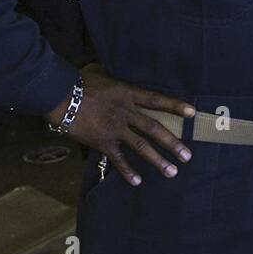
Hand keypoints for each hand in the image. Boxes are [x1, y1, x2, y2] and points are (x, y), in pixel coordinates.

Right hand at [44, 63, 194, 186]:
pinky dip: (127, 171)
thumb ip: (113, 78)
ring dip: (158, 160)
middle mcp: (126, 112)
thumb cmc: (78, 81)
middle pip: (155, 128)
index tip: (193, 113)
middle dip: (173, 143)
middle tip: (188, 156)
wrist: (59, 95)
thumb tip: (109, 72)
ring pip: (141, 146)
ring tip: (172, 172)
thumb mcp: (101, 73)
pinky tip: (137, 181)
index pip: (157, 100)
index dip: (175, 106)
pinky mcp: (102, 141)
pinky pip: (118, 159)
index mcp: (128, 94)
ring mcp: (115, 128)